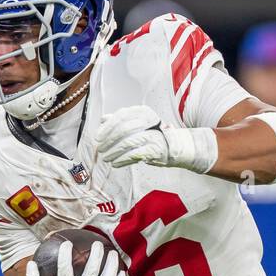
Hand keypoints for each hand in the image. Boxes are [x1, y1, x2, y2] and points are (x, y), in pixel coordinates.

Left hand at [96, 105, 216, 172]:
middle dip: (108, 141)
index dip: (107, 127)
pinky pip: (134, 155)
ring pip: (127, 143)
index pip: (121, 116)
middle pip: (123, 129)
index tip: (98, 137)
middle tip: (101, 149)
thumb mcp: (139, 124)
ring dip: (113, 152)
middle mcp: (149, 121)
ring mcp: (153, 136)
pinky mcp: (155, 151)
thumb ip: (122, 120)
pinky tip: (116, 164)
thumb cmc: (153, 135)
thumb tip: (103, 119)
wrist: (176, 147)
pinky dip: (122, 160)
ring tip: (107, 158)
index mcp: (143, 112)